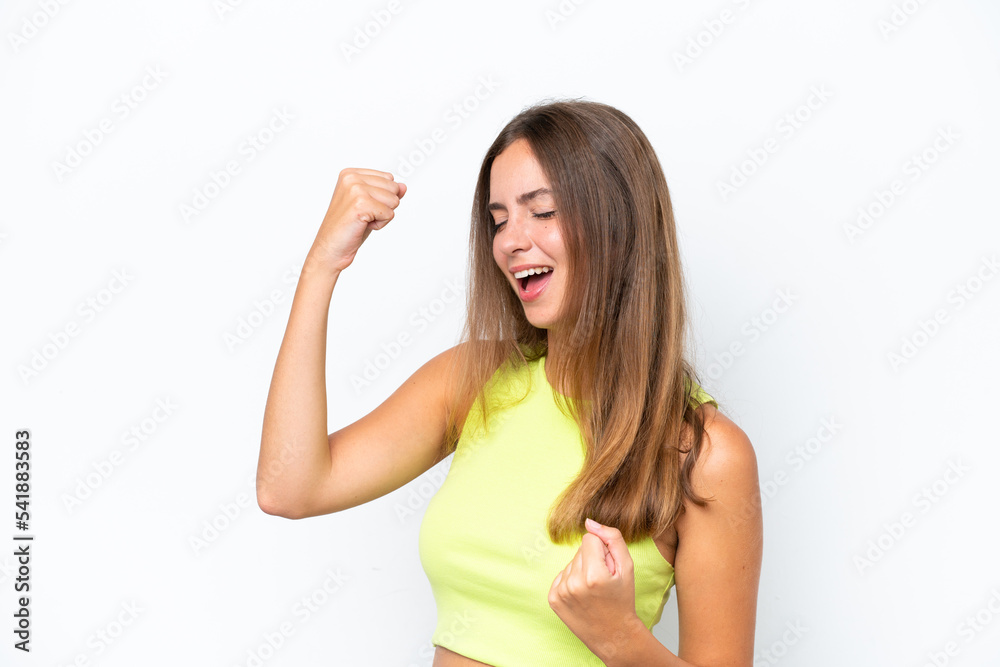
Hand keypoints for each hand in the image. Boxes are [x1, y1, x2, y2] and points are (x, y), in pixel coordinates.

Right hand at [305, 168, 406, 275]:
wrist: (330, 248)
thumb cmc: (348, 228)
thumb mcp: (371, 205)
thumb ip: (387, 193)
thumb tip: (403, 186)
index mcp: (351, 173)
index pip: (389, 178)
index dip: (383, 198)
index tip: (363, 207)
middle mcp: (351, 178)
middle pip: (393, 188)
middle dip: (385, 206)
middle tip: (363, 216)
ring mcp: (355, 189)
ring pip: (394, 201)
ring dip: (382, 216)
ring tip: (362, 221)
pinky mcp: (361, 204)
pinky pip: (389, 214)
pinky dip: (380, 225)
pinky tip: (362, 226)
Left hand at [548, 518, 641, 661]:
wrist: (613, 635)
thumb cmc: (622, 600)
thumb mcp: (627, 567)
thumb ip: (612, 538)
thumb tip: (589, 523)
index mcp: (593, 575)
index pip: (589, 539)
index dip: (602, 550)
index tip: (608, 568)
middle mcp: (573, 584)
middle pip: (580, 550)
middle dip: (592, 560)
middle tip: (602, 581)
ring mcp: (561, 592)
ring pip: (570, 562)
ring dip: (581, 570)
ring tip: (592, 589)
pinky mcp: (553, 599)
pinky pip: (561, 574)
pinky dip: (571, 580)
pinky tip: (581, 594)